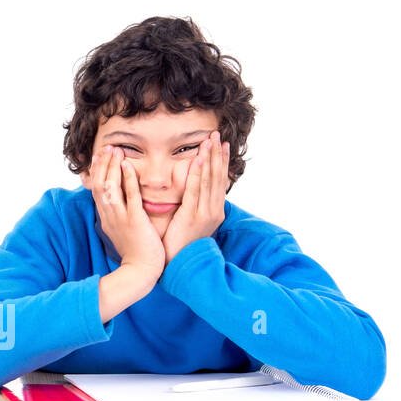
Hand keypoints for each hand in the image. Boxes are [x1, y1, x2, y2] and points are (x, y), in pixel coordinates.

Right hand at [86, 144, 164, 279]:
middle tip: (109, 147)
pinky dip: (128, 180)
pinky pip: (129, 198)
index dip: (98, 171)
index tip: (102, 155)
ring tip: (117, 151)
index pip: (97, 189)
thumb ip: (119, 213)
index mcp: (106, 217)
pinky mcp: (134, 222)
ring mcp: (121, 219)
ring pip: (110, 188)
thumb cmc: (135, 251)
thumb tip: (119, 199)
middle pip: (100, 185)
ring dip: (112, 167)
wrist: (141, 271)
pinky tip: (129, 166)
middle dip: (103, 164)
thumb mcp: (122, 229)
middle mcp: (110, 216)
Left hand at [162, 131, 229, 262]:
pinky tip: (197, 160)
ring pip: (209, 180)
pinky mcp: (193, 218)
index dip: (221, 161)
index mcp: (215, 211)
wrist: (179, 266)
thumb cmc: (181, 246)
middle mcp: (214, 211)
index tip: (222, 144)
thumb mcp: (192, 223)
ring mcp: (205, 214)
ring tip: (210, 140)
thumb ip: (196, 206)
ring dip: (209, 158)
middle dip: (218, 154)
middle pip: (217, 176)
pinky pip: (195, 192)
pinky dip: (197, 175)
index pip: (219, 180)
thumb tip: (195, 192)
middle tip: (217, 134)